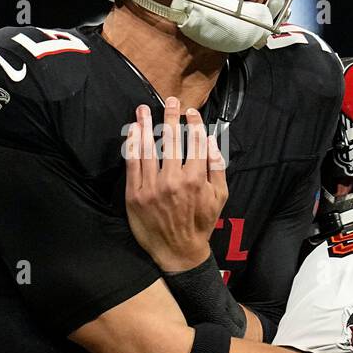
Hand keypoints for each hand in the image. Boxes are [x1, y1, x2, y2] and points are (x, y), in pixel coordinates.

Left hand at [124, 97, 227, 272]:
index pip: (194, 142)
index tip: (190, 112)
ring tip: (142, 109)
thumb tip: (211, 141)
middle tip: (170, 100)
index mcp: (195, 179)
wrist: (178, 252)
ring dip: (145, 125)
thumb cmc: (201, 223)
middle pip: (170, 140)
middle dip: (170, 117)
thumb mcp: (219, 197)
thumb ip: (217, 167)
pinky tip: (132, 132)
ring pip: (148, 149)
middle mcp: (173, 180)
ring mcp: (152, 187)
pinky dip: (132, 146)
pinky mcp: (135, 195)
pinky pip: (132, 165)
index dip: (193, 124)